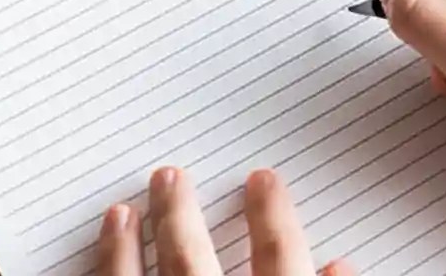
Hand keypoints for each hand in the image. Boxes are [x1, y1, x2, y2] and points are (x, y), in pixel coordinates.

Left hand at [98, 166, 353, 275]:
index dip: (271, 216)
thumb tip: (339, 267)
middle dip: (180, 216)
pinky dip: (107, 269)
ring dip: (129, 246)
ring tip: (124, 210)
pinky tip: (106, 248)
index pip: (279, 258)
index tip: (263, 180)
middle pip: (193, 262)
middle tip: (170, 177)